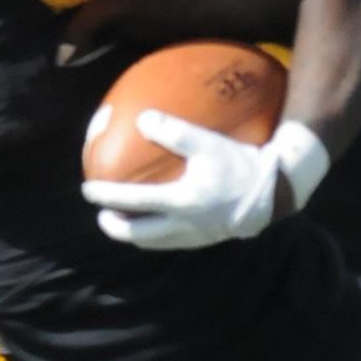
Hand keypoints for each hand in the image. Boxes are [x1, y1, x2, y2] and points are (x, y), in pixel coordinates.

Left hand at [82, 112, 284, 250]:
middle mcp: (182, 225)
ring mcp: (192, 236)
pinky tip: (154, 221)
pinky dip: (154, 234)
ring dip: (132, 233)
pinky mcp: (203, 240)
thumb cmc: (240, 163)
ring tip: (122, 220)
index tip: (87, 189)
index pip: (132, 201)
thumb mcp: (207, 143)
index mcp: (180, 202)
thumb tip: (142, 119)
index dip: (106, 196)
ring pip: (152, 242)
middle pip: (136, 233)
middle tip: (102, 214)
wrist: (272, 195)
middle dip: (113, 226)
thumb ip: (174, 131)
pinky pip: (169, 241)